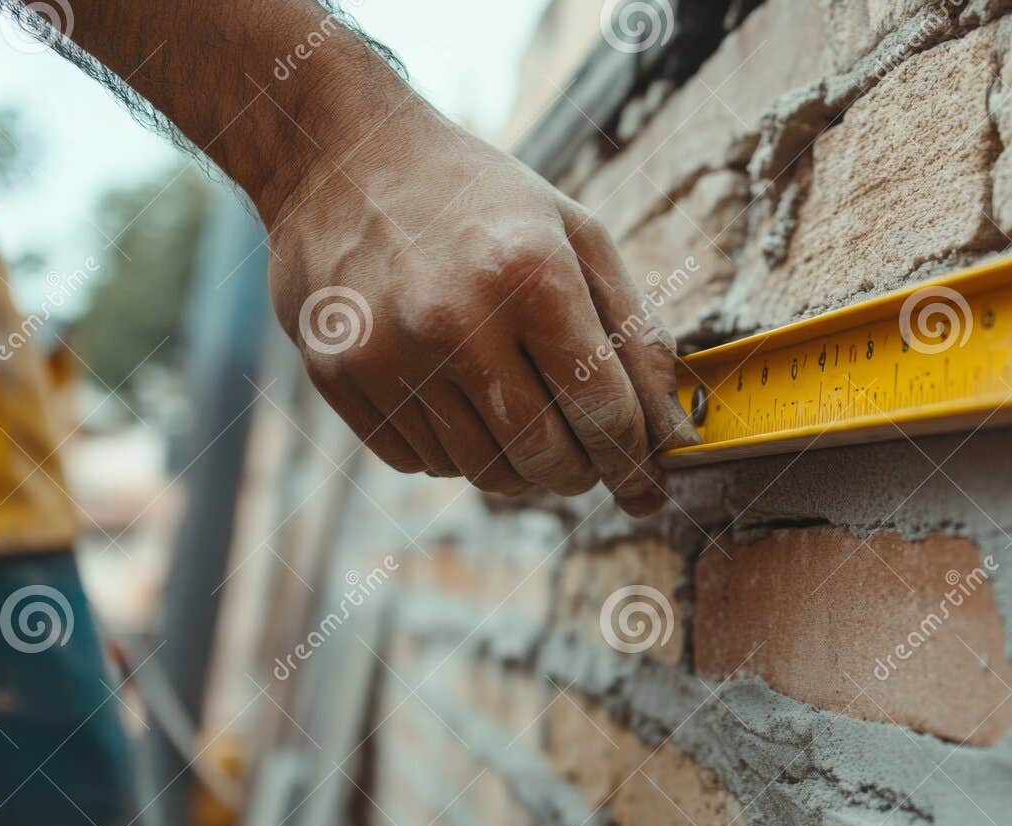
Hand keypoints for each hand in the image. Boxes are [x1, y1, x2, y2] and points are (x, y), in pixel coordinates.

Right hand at [264, 116, 695, 515]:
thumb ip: (636, 334)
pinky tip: (456, 400)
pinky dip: (453, 451)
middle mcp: (453, 318)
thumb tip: (673, 438)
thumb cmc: (481, 199)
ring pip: (482, 472)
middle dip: (580, 471)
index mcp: (529, 273)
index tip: (647, 485)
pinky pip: (420, 462)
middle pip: (545, 457)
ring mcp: (387, 351)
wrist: (340, 154)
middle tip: (585, 457)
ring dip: (519, 466)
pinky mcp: (337, 374)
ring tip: (521, 417)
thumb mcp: (577, 236)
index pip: (603, 411)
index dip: (634, 461)